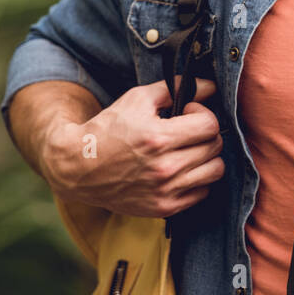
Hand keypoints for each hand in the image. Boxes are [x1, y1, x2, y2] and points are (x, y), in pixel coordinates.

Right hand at [43, 77, 223, 218]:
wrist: (78, 167)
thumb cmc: (108, 128)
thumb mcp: (137, 99)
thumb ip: (175, 88)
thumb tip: (211, 86)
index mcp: (158, 139)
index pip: (210, 125)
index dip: (203, 114)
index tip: (189, 113)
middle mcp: (164, 168)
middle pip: (214, 147)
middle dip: (205, 134)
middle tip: (187, 131)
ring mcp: (164, 191)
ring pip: (215, 171)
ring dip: (206, 157)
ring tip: (188, 150)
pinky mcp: (163, 208)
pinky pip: (203, 193)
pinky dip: (198, 179)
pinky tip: (182, 169)